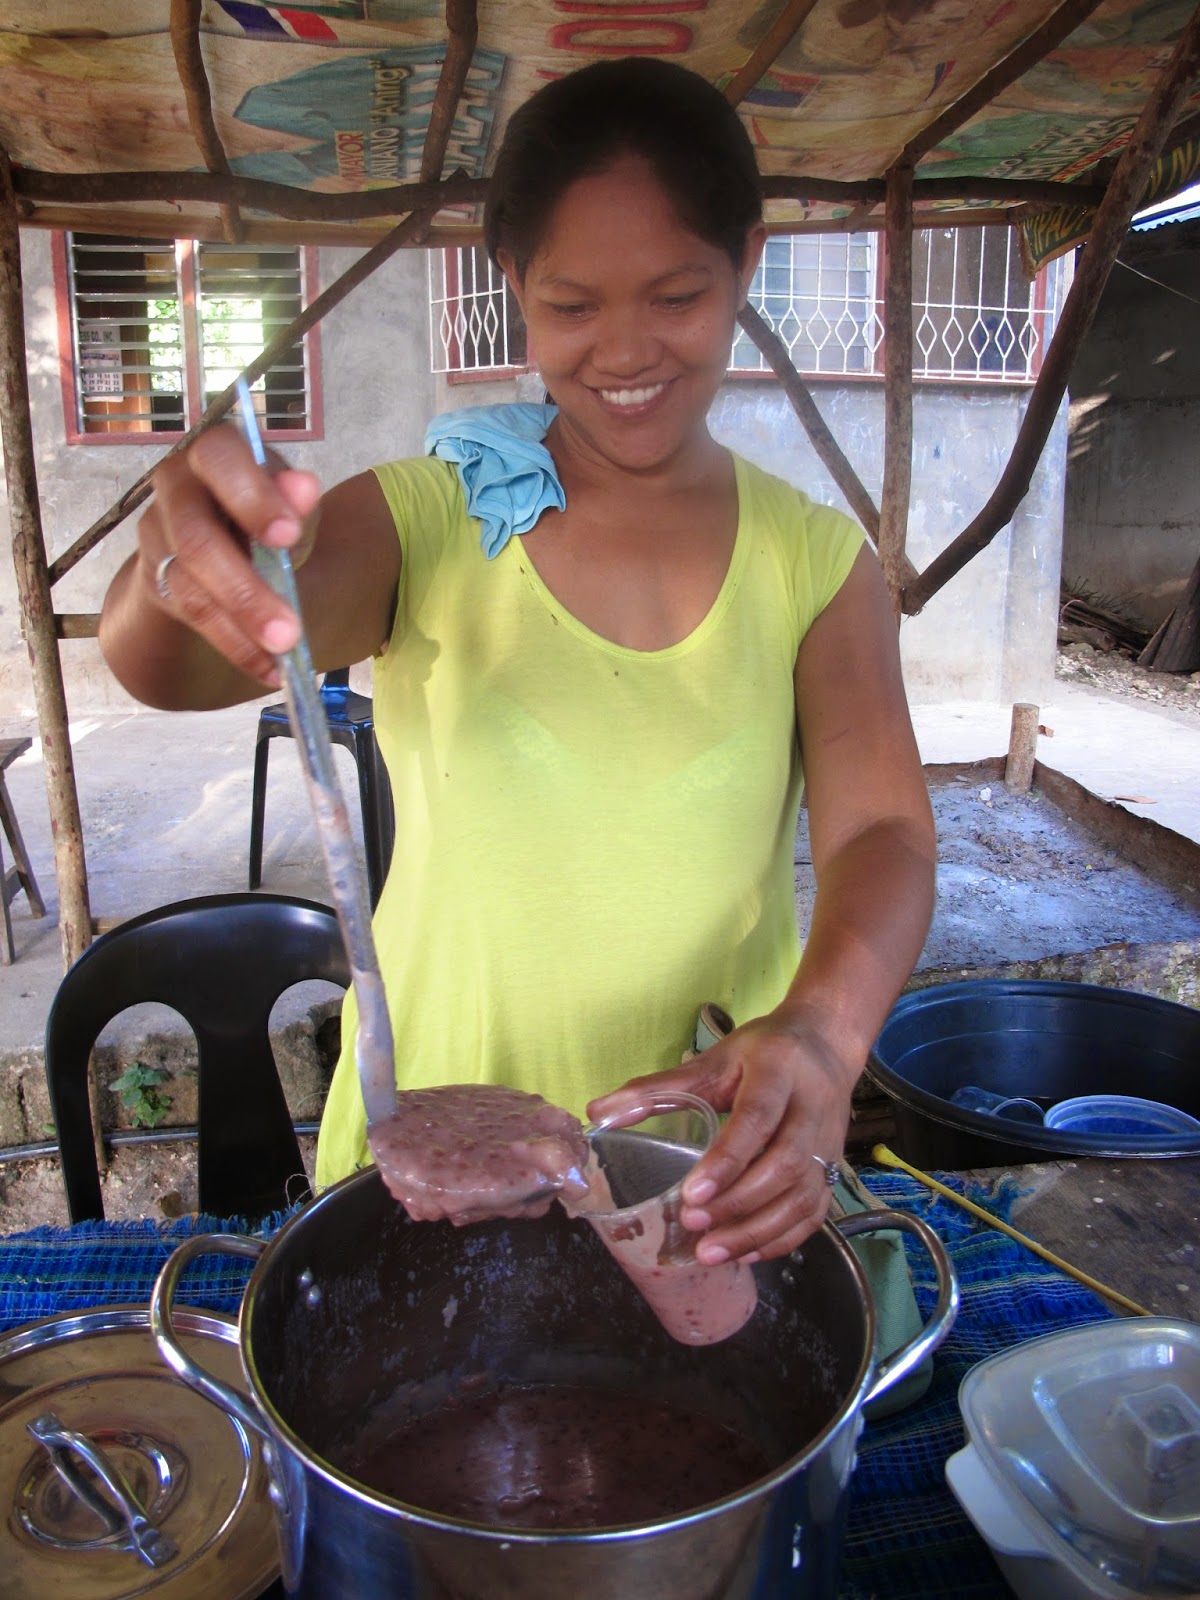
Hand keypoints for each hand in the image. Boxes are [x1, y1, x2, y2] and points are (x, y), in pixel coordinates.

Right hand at [138, 424, 321, 684]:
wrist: (220, 548)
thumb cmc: (261, 514)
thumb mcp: (288, 506)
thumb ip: (296, 502)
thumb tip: (304, 486)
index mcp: (213, 451)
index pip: (219, 457)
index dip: (251, 496)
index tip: (288, 536)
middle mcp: (176, 486)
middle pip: (196, 538)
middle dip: (246, 589)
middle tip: (290, 630)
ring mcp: (158, 532)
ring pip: (189, 586)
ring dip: (240, 624)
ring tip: (285, 651)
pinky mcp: (156, 577)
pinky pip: (192, 615)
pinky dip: (236, 645)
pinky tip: (268, 666)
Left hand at [587, 1008, 856, 1263]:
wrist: (825, 1043)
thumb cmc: (762, 1052)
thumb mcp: (712, 1059)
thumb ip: (657, 1087)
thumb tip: (598, 1111)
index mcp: (778, 1072)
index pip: (756, 1119)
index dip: (727, 1160)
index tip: (691, 1193)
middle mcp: (811, 1110)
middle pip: (784, 1164)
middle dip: (738, 1202)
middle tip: (693, 1225)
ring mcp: (828, 1143)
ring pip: (802, 1196)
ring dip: (757, 1230)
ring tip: (711, 1251)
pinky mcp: (833, 1168)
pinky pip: (813, 1213)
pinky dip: (781, 1238)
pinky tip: (746, 1252)